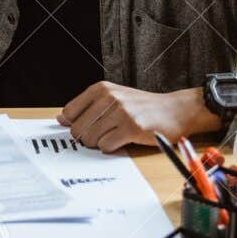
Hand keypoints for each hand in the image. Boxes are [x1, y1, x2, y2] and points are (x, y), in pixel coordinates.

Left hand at [57, 82, 212, 152]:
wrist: (175, 110)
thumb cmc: (142, 106)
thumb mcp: (113, 98)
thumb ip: (87, 107)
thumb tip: (61, 119)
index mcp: (101, 89)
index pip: (69, 112)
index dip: (74, 125)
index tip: (82, 129)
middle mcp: (109, 97)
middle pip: (77, 129)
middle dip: (87, 138)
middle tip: (103, 135)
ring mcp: (120, 112)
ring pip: (90, 139)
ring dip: (100, 143)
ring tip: (114, 136)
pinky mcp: (131, 128)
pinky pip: (106, 146)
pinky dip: (111, 148)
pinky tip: (122, 140)